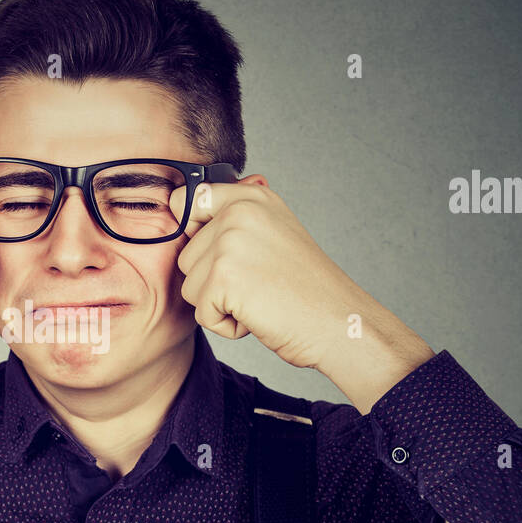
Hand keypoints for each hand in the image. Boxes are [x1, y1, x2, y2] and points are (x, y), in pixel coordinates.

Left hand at [174, 178, 370, 370]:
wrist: (338, 321)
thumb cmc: (307, 288)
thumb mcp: (274, 233)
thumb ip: (236, 219)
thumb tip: (184, 204)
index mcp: (251, 196)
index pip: (186, 200)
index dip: (189, 231)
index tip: (214, 252)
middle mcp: (239, 212)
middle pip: (185, 256)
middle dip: (212, 282)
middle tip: (258, 285)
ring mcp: (230, 242)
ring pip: (190, 287)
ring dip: (219, 305)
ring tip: (260, 298)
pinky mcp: (223, 277)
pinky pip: (201, 314)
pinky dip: (225, 325)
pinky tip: (259, 315)